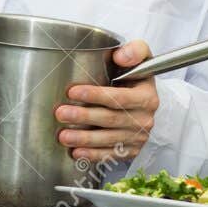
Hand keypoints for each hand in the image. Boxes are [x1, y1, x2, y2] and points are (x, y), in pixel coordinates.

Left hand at [57, 40, 158, 165]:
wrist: (145, 100)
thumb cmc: (135, 77)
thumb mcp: (141, 57)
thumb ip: (134, 51)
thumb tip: (120, 56)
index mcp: (147, 97)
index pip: (119, 98)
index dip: (95, 95)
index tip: (72, 91)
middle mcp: (144, 119)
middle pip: (111, 119)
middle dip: (84, 117)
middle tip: (61, 113)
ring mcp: (138, 137)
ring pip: (108, 140)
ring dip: (84, 139)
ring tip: (63, 136)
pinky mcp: (131, 150)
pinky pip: (110, 155)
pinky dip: (92, 155)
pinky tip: (76, 152)